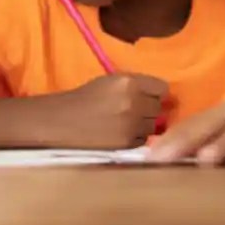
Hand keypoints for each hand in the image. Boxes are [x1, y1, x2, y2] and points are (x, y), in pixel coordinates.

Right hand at [47, 73, 168, 148]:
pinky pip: (143, 139)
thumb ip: (136, 85)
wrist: (62, 121)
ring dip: (143, 124)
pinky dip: (135, 137)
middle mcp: (134, 102)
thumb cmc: (85, 97)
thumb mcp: (111, 81)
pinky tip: (120, 133)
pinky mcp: (128, 143)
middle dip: (149, 109)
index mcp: (129, 82)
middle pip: (158, 107)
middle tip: (133, 110)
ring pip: (153, 125)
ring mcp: (132, 124)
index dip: (155, 93)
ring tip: (125, 122)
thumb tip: (161, 96)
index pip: (162, 88)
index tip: (148, 96)